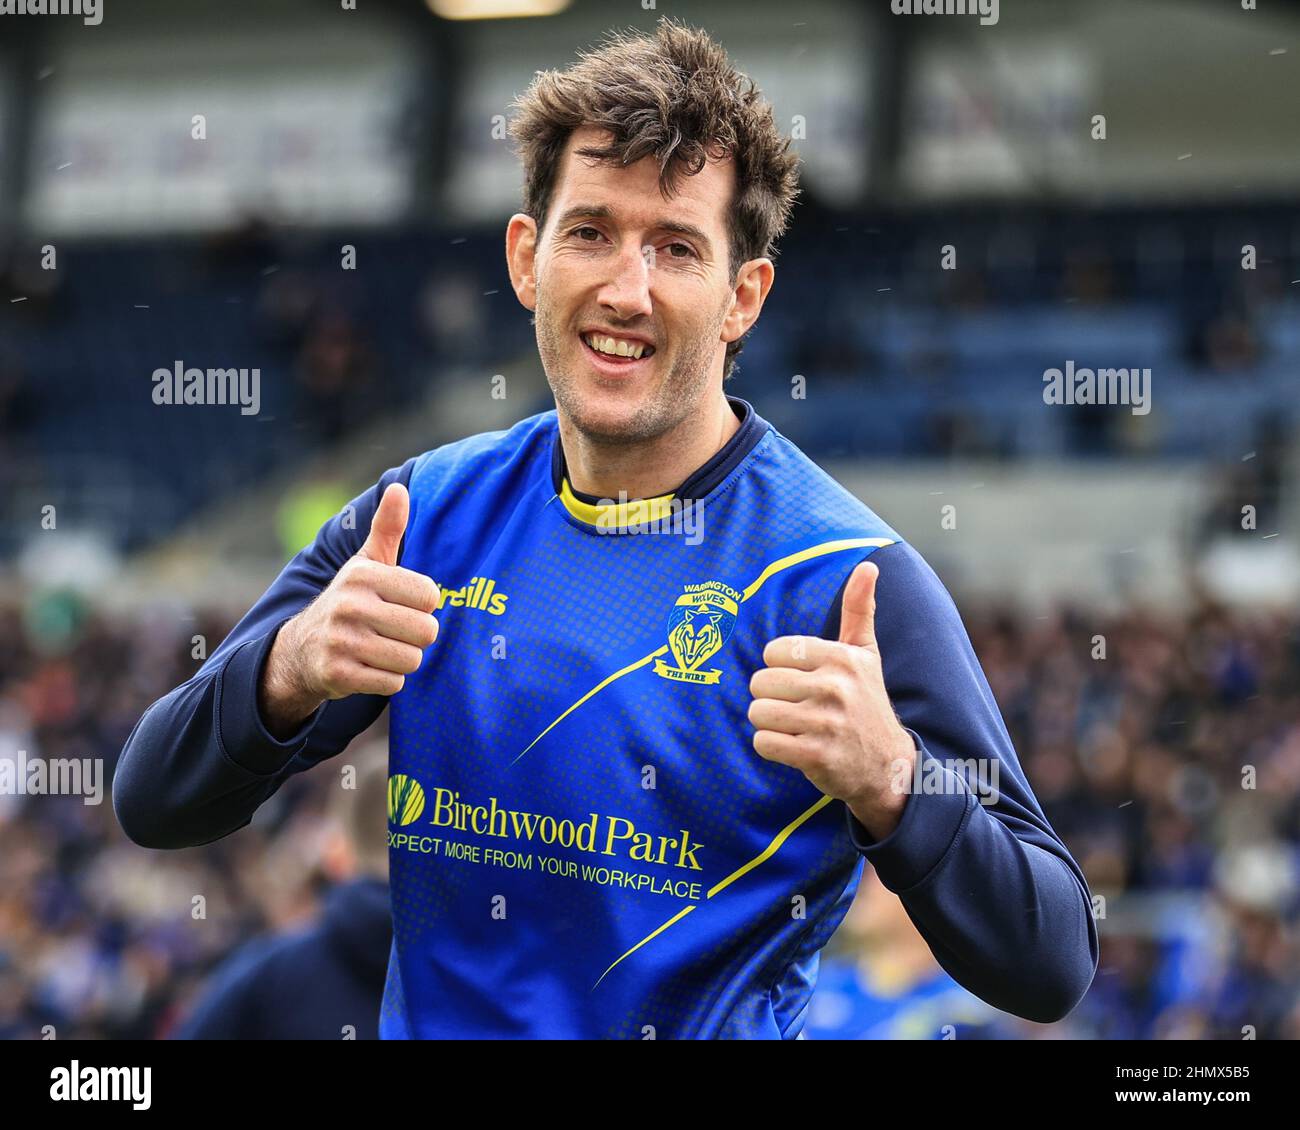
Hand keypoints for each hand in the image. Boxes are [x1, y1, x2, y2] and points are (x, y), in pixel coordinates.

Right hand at [259, 483, 440, 736]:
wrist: (301, 649)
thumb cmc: (349, 600)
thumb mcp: (366, 562)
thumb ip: (388, 527)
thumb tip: (399, 487)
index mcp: (363, 574)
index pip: (430, 596)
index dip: (423, 605)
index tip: (402, 604)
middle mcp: (350, 605)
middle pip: (425, 631)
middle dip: (416, 636)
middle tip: (394, 631)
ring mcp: (342, 641)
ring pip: (412, 659)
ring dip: (403, 659)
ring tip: (381, 648)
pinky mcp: (338, 674)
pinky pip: (393, 683)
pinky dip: (387, 680)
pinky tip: (369, 667)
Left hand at [747, 560, 916, 838]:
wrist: (887, 766)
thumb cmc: (867, 703)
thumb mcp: (867, 655)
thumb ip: (860, 610)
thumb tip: (869, 565)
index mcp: (842, 658)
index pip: (774, 652)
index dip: (780, 668)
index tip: (802, 681)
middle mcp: (835, 687)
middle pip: (761, 682)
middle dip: (771, 697)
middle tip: (797, 707)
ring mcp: (826, 723)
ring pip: (758, 712)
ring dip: (769, 722)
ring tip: (794, 726)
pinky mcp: (815, 755)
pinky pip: (763, 742)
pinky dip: (771, 746)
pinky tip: (793, 746)